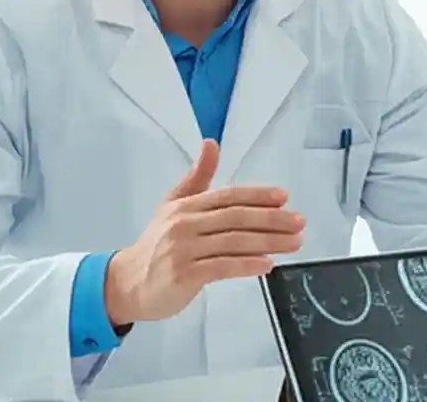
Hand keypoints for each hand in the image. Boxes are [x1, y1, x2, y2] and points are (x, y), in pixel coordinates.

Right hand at [104, 139, 304, 325]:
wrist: (127, 283)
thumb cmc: (156, 244)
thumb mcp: (173, 205)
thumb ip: (197, 177)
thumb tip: (211, 143)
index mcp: (186, 205)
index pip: (228, 196)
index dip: (258, 195)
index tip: (284, 197)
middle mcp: (185, 224)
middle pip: (236, 218)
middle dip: (272, 219)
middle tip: (299, 222)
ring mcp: (184, 250)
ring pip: (234, 242)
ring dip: (268, 242)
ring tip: (294, 243)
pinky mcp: (184, 275)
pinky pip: (222, 267)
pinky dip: (247, 265)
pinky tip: (267, 264)